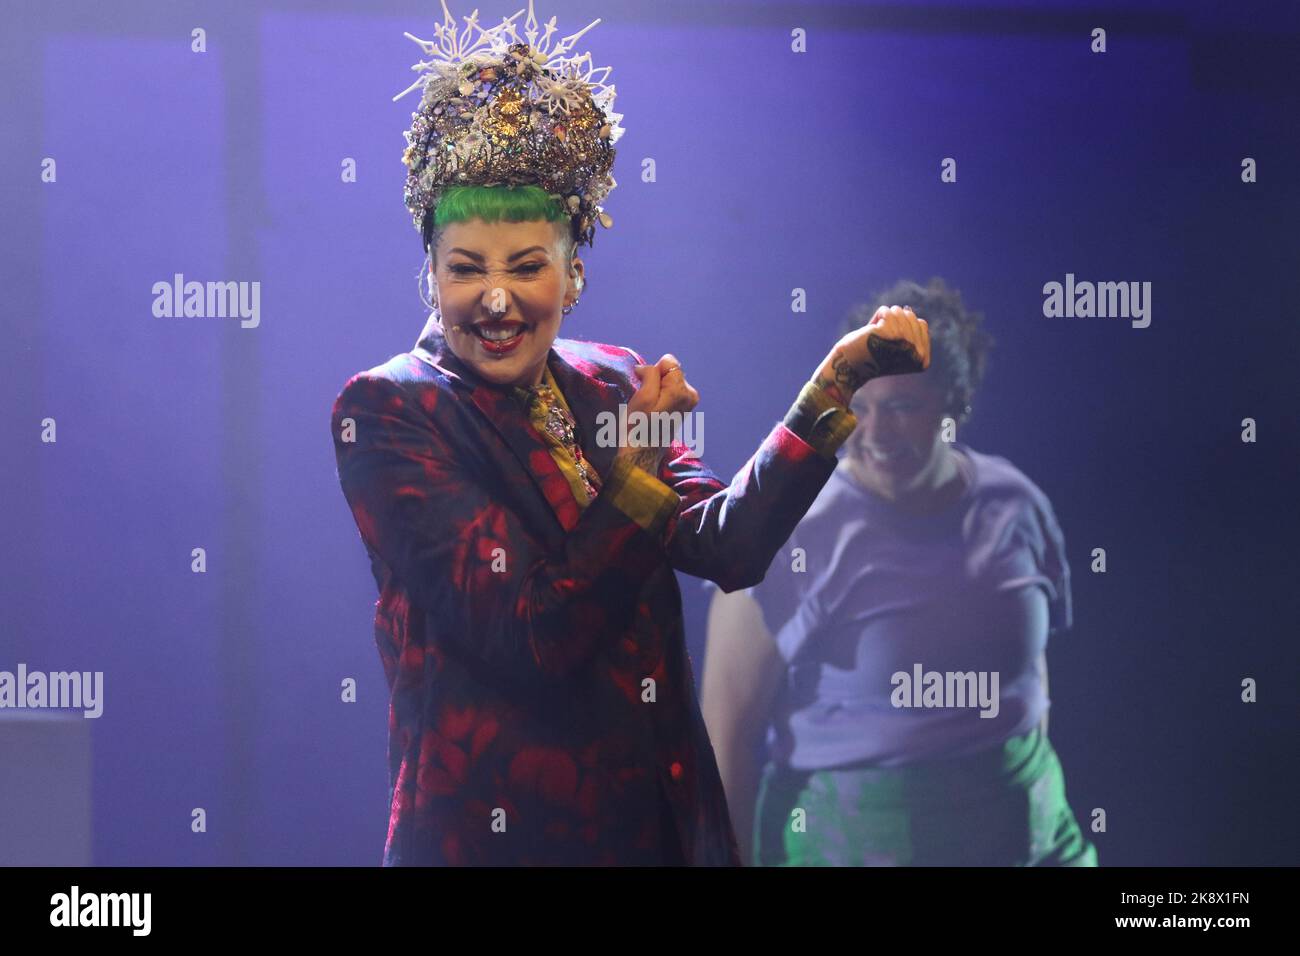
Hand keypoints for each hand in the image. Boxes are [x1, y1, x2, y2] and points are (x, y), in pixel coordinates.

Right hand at [617, 353, 698, 473]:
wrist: (641, 453)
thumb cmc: (638, 426)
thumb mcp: (643, 396)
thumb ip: (652, 373)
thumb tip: (652, 367)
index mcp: (683, 391)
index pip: (668, 362)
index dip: (653, 372)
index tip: (645, 389)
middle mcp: (691, 395)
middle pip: (669, 371)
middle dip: (655, 381)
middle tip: (646, 401)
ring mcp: (689, 402)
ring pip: (668, 381)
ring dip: (656, 389)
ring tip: (649, 408)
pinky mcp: (683, 408)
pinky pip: (669, 391)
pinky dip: (659, 396)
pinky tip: (654, 410)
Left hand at [814, 305, 929, 403]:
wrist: (850, 366)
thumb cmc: (872, 355)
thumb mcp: (896, 345)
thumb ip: (908, 331)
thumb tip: (909, 310)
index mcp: (922, 360)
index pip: (922, 325)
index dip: (904, 325)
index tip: (890, 340)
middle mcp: (917, 354)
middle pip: (912, 317)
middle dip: (894, 320)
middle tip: (881, 337)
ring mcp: (905, 343)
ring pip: (900, 312)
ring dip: (885, 318)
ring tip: (876, 334)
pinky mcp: (890, 333)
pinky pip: (887, 311)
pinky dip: (877, 316)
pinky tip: (871, 331)